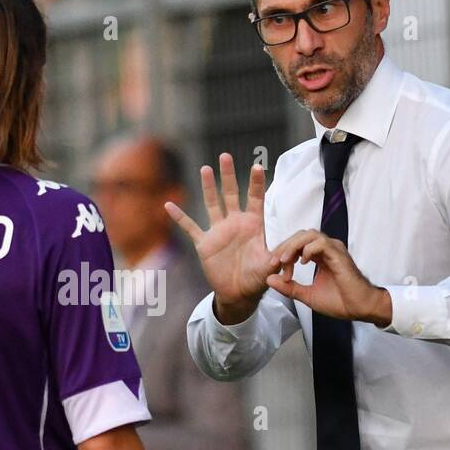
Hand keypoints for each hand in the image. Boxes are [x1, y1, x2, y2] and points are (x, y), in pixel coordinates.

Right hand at [165, 153, 279, 324]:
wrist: (239, 293)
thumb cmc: (257, 279)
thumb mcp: (269, 268)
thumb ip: (274, 259)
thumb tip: (281, 257)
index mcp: (253, 226)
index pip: (256, 199)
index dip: (256, 183)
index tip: (257, 165)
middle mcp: (235, 223)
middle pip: (232, 194)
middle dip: (228, 175)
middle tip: (226, 156)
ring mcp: (219, 232)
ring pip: (212, 204)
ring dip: (208, 187)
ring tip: (205, 169)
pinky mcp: (205, 244)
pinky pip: (190, 228)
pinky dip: (179, 217)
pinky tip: (169, 205)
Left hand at [267, 230, 392, 324]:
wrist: (359, 308)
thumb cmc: (340, 301)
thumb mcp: (307, 295)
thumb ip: (289, 287)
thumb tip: (269, 279)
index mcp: (320, 256)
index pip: (297, 244)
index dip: (283, 252)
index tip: (272, 267)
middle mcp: (327, 249)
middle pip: (301, 235)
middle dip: (285, 247)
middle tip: (274, 262)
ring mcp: (334, 250)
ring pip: (310, 235)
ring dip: (293, 246)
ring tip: (285, 260)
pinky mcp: (339, 255)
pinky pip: (322, 243)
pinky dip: (309, 250)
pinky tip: (302, 262)